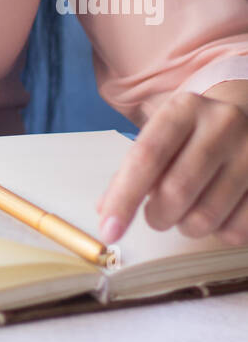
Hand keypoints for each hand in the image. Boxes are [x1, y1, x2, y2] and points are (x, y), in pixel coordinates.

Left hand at [95, 90, 247, 245]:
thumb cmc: (195, 132)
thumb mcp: (164, 133)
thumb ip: (133, 169)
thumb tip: (106, 211)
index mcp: (186, 108)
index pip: (147, 156)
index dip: (124, 197)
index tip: (109, 230)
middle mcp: (223, 125)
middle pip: (176, 191)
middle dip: (157, 216)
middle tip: (155, 215)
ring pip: (205, 218)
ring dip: (185, 226)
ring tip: (186, 210)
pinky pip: (235, 231)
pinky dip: (218, 232)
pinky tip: (218, 211)